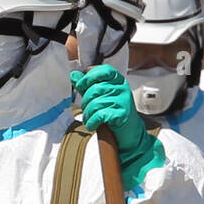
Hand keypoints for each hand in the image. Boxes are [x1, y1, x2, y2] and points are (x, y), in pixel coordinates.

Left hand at [72, 65, 163, 188]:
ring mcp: (123, 100)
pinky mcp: (122, 114)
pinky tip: (92, 125)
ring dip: (87, 114)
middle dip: (85, 101)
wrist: (129, 131)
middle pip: (95, 89)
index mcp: (117, 80)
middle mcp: (122, 88)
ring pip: (95, 103)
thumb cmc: (114, 112)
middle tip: (85, 110)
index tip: (80, 85)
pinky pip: (100, 115)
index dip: (88, 77)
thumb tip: (74, 75)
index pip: (102, 71)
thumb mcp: (102, 96)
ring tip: (88, 119)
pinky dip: (92, 122)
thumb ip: (88, 85)